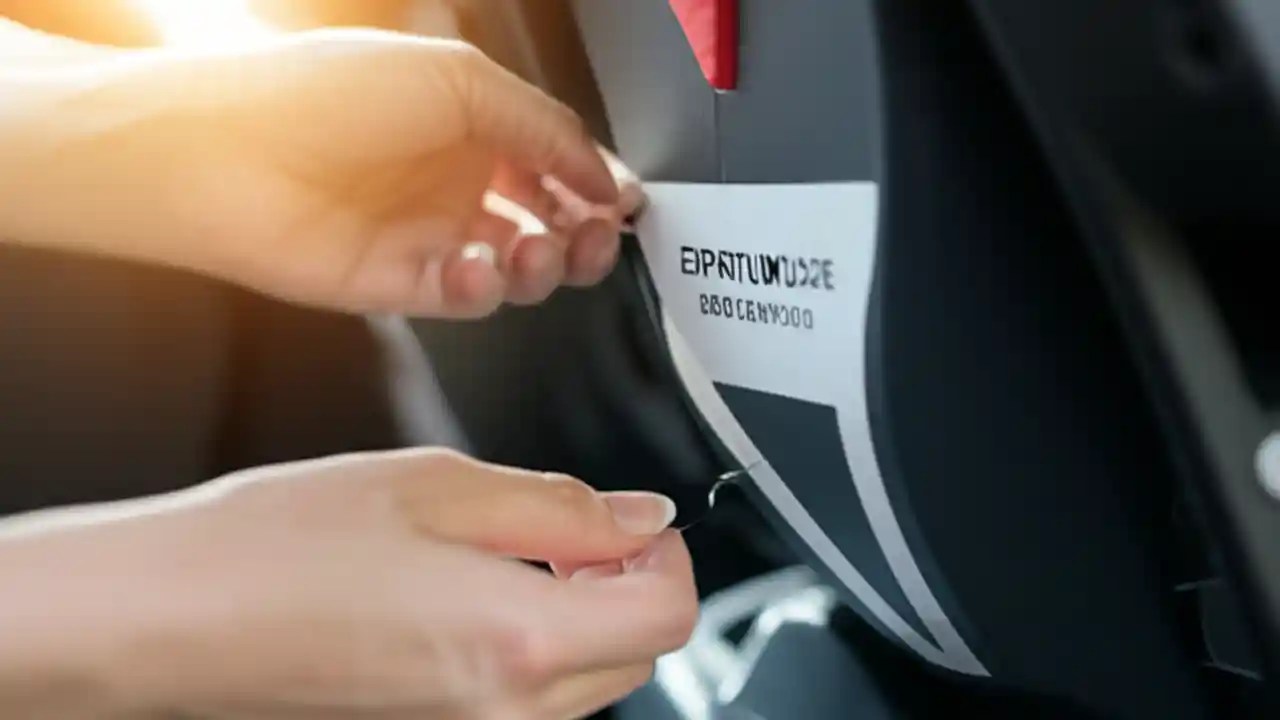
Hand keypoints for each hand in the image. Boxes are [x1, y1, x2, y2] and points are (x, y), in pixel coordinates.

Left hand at [0, 28, 642, 317]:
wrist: (221, 154)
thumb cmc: (318, 96)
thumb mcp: (458, 80)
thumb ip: (543, 127)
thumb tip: (605, 173)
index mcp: (469, 121)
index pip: (556, 160)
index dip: (597, 183)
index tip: (626, 202)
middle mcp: (452, 178)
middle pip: (548, 219)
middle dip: (584, 232)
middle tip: (596, 235)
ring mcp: (427, 232)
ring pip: (517, 266)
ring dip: (544, 263)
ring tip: (538, 250)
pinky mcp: (399, 284)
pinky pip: (467, 298)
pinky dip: (484, 288)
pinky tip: (475, 268)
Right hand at [0, 449, 692, 718]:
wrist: (166, 619)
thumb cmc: (275, 548)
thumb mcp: (437, 486)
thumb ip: (559, 506)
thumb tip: (637, 517)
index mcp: (519, 640)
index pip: (670, 615)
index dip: (669, 554)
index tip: (636, 518)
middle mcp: (506, 712)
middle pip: (637, 656)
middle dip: (629, 585)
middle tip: (577, 527)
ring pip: (587, 683)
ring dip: (584, 615)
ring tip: (516, 552)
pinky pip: (527, 701)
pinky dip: (532, 645)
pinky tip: (474, 591)